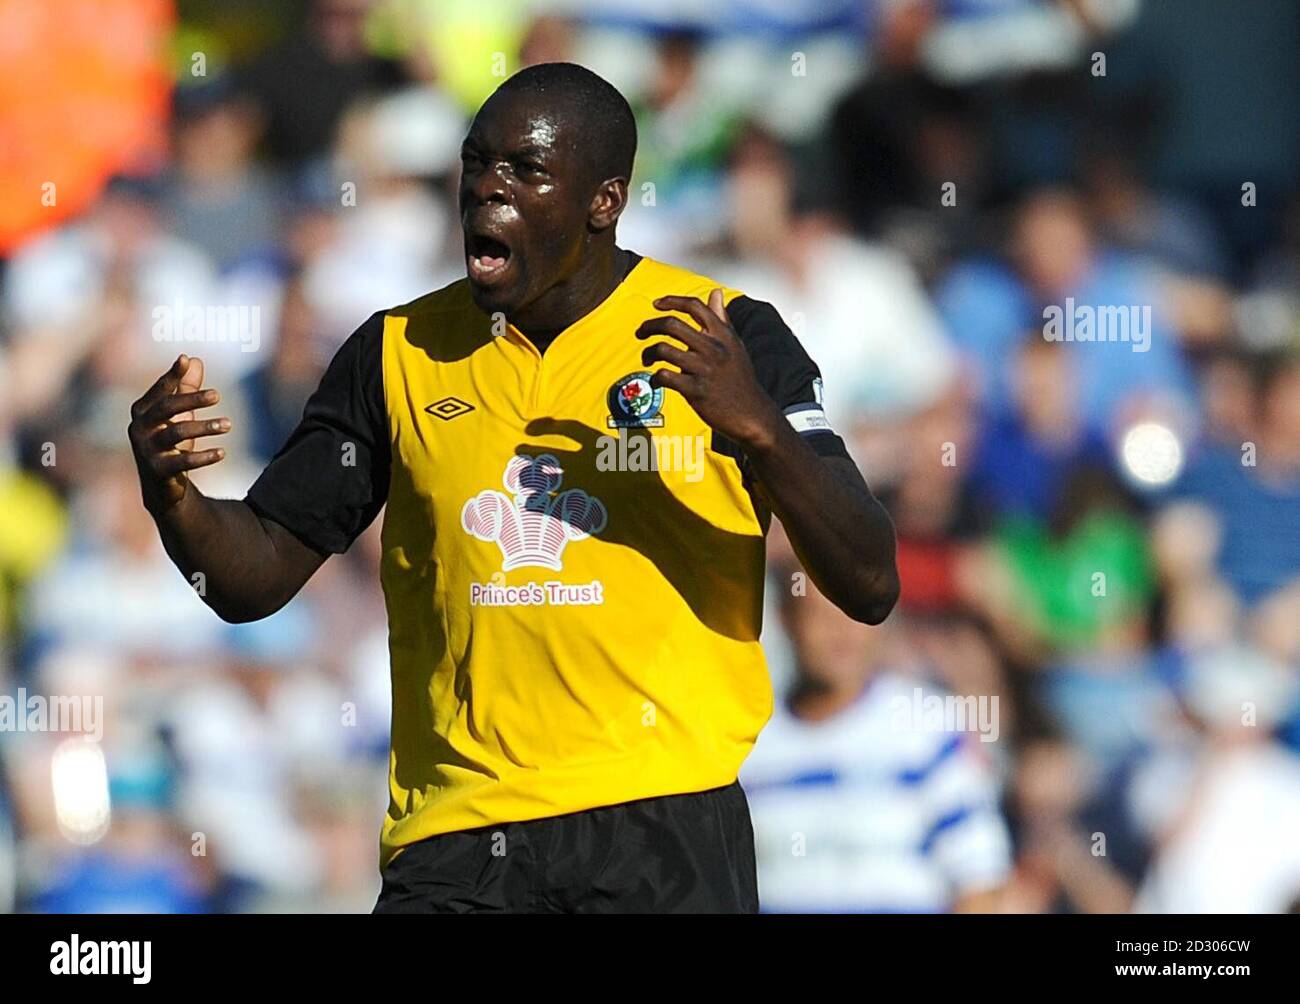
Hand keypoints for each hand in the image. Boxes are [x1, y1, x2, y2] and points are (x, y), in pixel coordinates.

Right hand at [128, 355, 229, 514]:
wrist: (161, 486)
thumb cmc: (170, 442)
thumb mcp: (179, 415)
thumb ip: (186, 389)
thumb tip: (195, 359)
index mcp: (143, 411)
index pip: (159, 390)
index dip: (171, 375)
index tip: (184, 359)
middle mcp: (140, 428)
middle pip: (166, 408)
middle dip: (192, 399)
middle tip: (217, 395)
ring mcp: (147, 450)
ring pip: (176, 433)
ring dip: (204, 427)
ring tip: (229, 424)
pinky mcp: (158, 470)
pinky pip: (182, 461)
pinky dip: (204, 456)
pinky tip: (222, 452)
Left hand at [635, 289, 781, 449]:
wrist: (752, 414)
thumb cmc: (740, 378)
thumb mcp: (735, 345)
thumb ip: (722, 319)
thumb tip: (716, 293)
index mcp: (722, 335)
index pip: (695, 307)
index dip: (672, 301)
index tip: (657, 304)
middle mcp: (713, 348)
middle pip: (672, 324)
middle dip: (650, 326)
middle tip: (641, 332)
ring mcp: (704, 369)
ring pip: (664, 349)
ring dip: (648, 352)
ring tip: (647, 359)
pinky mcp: (696, 390)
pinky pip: (665, 376)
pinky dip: (655, 377)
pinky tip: (656, 381)